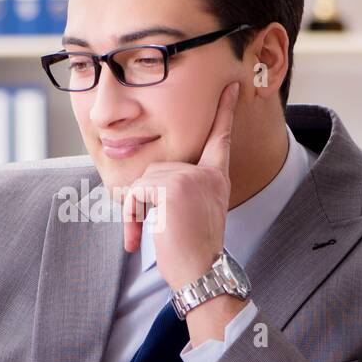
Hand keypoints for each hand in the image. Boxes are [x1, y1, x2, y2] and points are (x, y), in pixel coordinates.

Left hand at [122, 81, 239, 290]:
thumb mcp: (193, 214)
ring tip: (150, 236)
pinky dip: (132, 216)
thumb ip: (181, 190)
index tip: (230, 87)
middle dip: (144, 201)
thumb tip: (144, 186)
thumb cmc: (194, 253)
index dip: (224, 112)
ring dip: (137, 211)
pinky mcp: (172, 187)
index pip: (220, 139)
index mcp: (216, 178)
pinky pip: (137, 193)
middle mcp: (207, 173)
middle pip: (158, 169)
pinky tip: (143, 237)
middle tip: (148, 231)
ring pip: (144, 181)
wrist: (200, 274)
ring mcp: (190, 177)